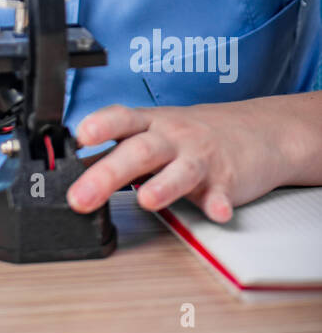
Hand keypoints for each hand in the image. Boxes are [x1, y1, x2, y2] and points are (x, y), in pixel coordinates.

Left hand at [66, 100, 288, 222]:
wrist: (258, 130)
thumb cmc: (195, 134)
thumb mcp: (153, 133)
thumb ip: (115, 151)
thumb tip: (73, 168)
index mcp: (150, 125)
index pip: (121, 120)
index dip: (100, 125)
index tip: (79, 136)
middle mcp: (173, 138)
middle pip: (140, 151)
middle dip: (109, 174)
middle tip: (81, 197)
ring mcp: (202, 158)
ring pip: (180, 171)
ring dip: (164, 186)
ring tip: (146, 200)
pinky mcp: (228, 180)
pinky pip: (223, 193)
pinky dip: (220, 203)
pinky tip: (217, 212)